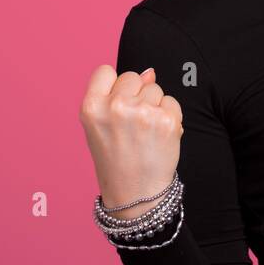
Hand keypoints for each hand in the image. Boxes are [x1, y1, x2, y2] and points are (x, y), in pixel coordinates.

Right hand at [79, 66, 183, 218]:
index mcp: (91, 106)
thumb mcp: (100, 127)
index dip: (113, 86)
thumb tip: (149, 73)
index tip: (115, 106)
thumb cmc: (115, 160)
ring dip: (154, 105)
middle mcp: (116, 106)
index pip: (106, 71)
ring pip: (155, 88)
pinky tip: (159, 135)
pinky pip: (171, 102)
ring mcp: (142, 112)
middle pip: (133, 77)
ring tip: (145, 132)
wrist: (135, 194)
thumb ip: (116, 95)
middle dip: (136, 95)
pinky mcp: (166, 120)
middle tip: (132, 125)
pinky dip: (169, 116)